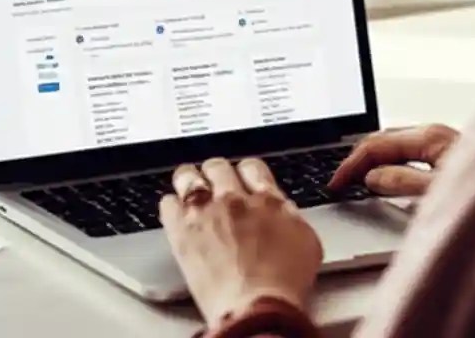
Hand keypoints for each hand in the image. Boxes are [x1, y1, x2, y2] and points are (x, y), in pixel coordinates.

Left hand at [160, 158, 322, 326]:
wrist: (257, 307)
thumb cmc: (284, 286)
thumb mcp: (306, 244)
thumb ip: (290, 217)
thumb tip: (282, 210)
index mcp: (267, 200)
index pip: (252, 167)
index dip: (247, 172)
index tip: (243, 179)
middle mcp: (234, 200)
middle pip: (218, 167)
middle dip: (217, 174)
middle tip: (216, 183)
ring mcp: (205, 213)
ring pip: (188, 177)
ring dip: (189, 181)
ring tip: (189, 187)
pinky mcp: (181, 233)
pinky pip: (167, 203)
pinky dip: (171, 205)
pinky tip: (175, 212)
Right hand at [327, 124, 459, 195]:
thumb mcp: (439, 190)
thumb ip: (402, 182)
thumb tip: (372, 178)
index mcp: (429, 137)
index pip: (375, 144)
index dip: (351, 165)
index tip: (337, 183)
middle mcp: (433, 135)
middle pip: (382, 141)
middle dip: (357, 160)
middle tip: (340, 183)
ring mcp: (440, 143)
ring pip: (393, 147)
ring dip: (371, 163)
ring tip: (355, 181)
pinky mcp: (446, 156)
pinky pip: (406, 155)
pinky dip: (387, 165)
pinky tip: (384, 179)